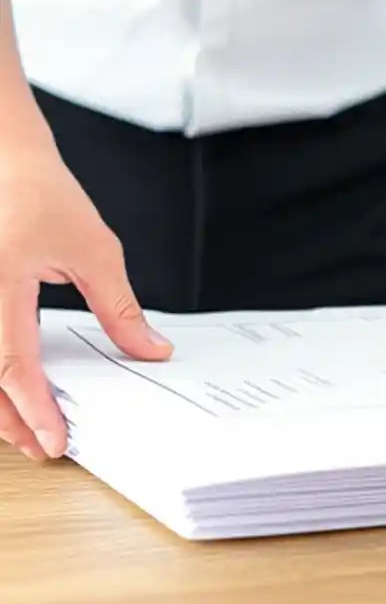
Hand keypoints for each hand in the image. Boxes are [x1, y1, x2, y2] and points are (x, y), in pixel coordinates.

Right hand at [0, 132, 171, 460]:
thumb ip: (120, 309)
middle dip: (9, 419)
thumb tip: (153, 352)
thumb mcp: (95, 251)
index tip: (54, 440)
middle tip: (43, 447)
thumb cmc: (43, 194)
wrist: (1, 156)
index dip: (33, 408)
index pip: (11, 364)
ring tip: (25, 429)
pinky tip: (6, 391)